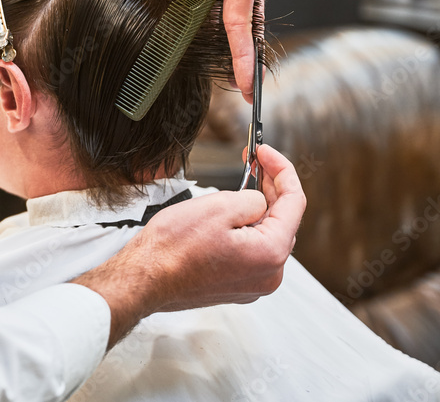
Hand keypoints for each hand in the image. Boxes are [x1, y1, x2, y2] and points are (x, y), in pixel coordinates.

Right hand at [72, 144, 304, 346]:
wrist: (145, 279)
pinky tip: (228, 215)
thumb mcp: (218, 206)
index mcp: (271, 253)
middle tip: (254, 163)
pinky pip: (250, 252)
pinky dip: (245, 230)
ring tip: (240, 185)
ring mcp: (252, 283)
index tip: (265, 153)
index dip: (282, 170)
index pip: (294, 203)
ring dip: (256, 209)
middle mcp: (268, 274)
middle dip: (270, 188)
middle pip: (282, 220)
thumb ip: (252, 198)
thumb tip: (259, 200)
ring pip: (266, 236)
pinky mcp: (236, 286)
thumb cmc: (173, 249)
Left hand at [131, 0, 265, 101]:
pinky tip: (223, 36)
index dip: (245, 51)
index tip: (247, 82)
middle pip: (247, 14)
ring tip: (242, 73)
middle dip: (247, 54)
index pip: (247, 11)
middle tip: (246, 90)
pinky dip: (224, 20)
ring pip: (237, 7)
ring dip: (239, 40)